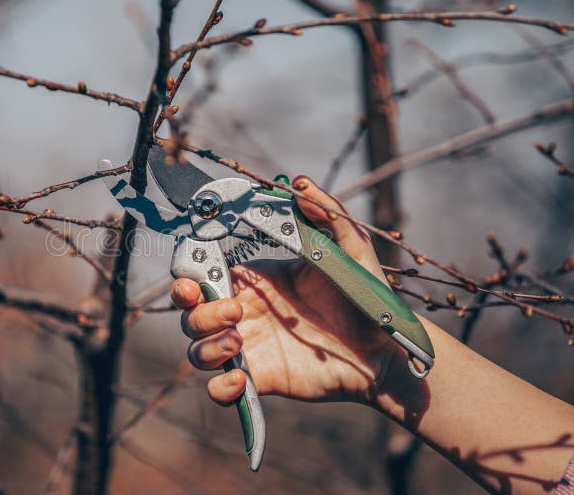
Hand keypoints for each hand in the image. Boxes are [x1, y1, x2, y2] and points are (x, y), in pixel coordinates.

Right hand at [171, 176, 399, 405]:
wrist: (385, 350)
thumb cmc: (366, 298)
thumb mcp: (350, 250)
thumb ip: (328, 214)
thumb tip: (301, 184)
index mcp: (256, 279)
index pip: (203, 274)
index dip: (188, 276)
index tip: (194, 279)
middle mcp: (245, 313)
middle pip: (191, 312)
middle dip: (195, 310)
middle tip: (234, 311)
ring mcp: (250, 347)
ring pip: (197, 349)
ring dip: (206, 346)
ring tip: (238, 341)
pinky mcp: (261, 379)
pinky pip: (220, 390)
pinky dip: (220, 389)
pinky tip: (241, 380)